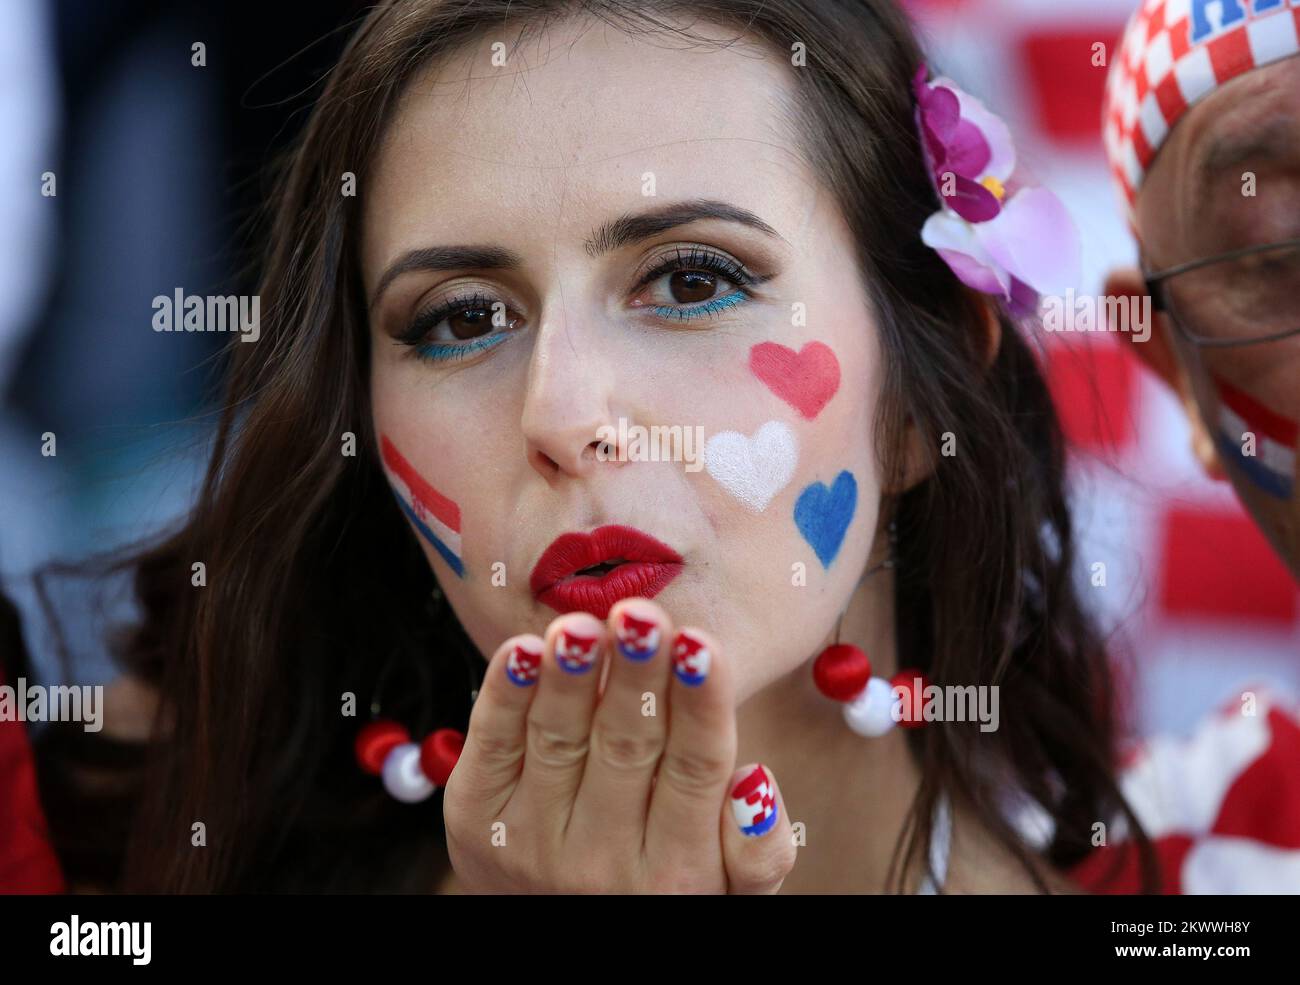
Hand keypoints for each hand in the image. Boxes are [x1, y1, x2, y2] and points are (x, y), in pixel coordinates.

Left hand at [442, 597, 794, 892]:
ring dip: (568, 679)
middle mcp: (603, 864)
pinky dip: (505, 695)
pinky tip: (525, 647)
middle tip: (640, 616)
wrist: (561, 936)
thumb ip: (759, 852)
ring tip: (580, 626)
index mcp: (680, 873)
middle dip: (634, 676)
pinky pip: (493, 747)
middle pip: (626, 747)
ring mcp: (532, 844)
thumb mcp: (728, 893)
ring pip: (559, 741)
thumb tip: (756, 780)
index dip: (698, 704)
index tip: (700, 643)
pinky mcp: (476, 822)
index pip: (695, 769)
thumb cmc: (658, 889)